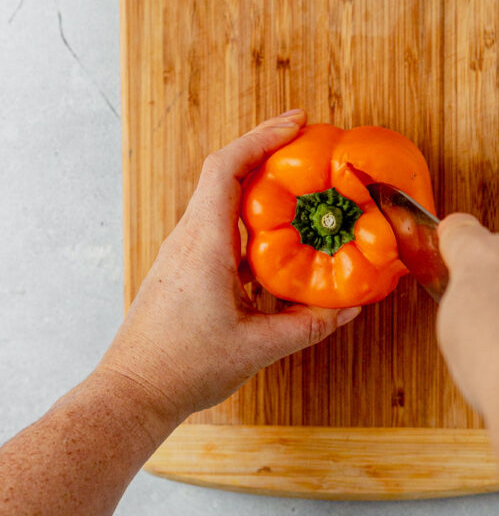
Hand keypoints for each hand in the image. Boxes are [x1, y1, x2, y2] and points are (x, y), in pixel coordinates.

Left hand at [96, 110, 360, 434]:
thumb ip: (308, 326)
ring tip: (299, 187)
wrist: (133, 392)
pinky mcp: (184, 269)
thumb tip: (348, 309)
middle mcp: (190, 238)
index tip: (296, 123)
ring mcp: (184, 252)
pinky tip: (277, 240)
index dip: (262, 137)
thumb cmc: (182, 368)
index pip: (227, 168)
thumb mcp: (257, 348)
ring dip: (258, 186)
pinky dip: (249, 220)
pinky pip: (219, 228)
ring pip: (221, 201)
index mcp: (205, 244)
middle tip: (307, 145)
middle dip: (267, 152)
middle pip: (225, 174)